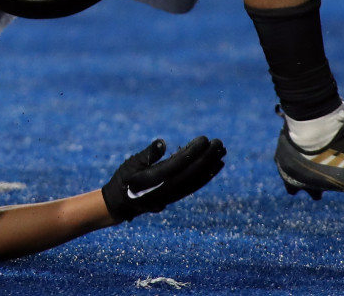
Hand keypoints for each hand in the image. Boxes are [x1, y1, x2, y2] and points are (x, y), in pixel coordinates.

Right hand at [101, 136, 225, 221]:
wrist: (120, 204)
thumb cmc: (124, 178)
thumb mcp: (131, 163)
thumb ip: (147, 154)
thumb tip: (162, 143)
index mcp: (150, 181)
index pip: (177, 166)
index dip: (192, 153)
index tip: (205, 139)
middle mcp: (163, 192)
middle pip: (190, 174)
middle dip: (206, 159)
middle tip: (219, 143)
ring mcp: (170, 197)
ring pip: (194, 182)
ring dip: (209, 167)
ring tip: (222, 153)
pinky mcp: (174, 197)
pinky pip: (192, 187)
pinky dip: (205, 176)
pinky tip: (214, 166)